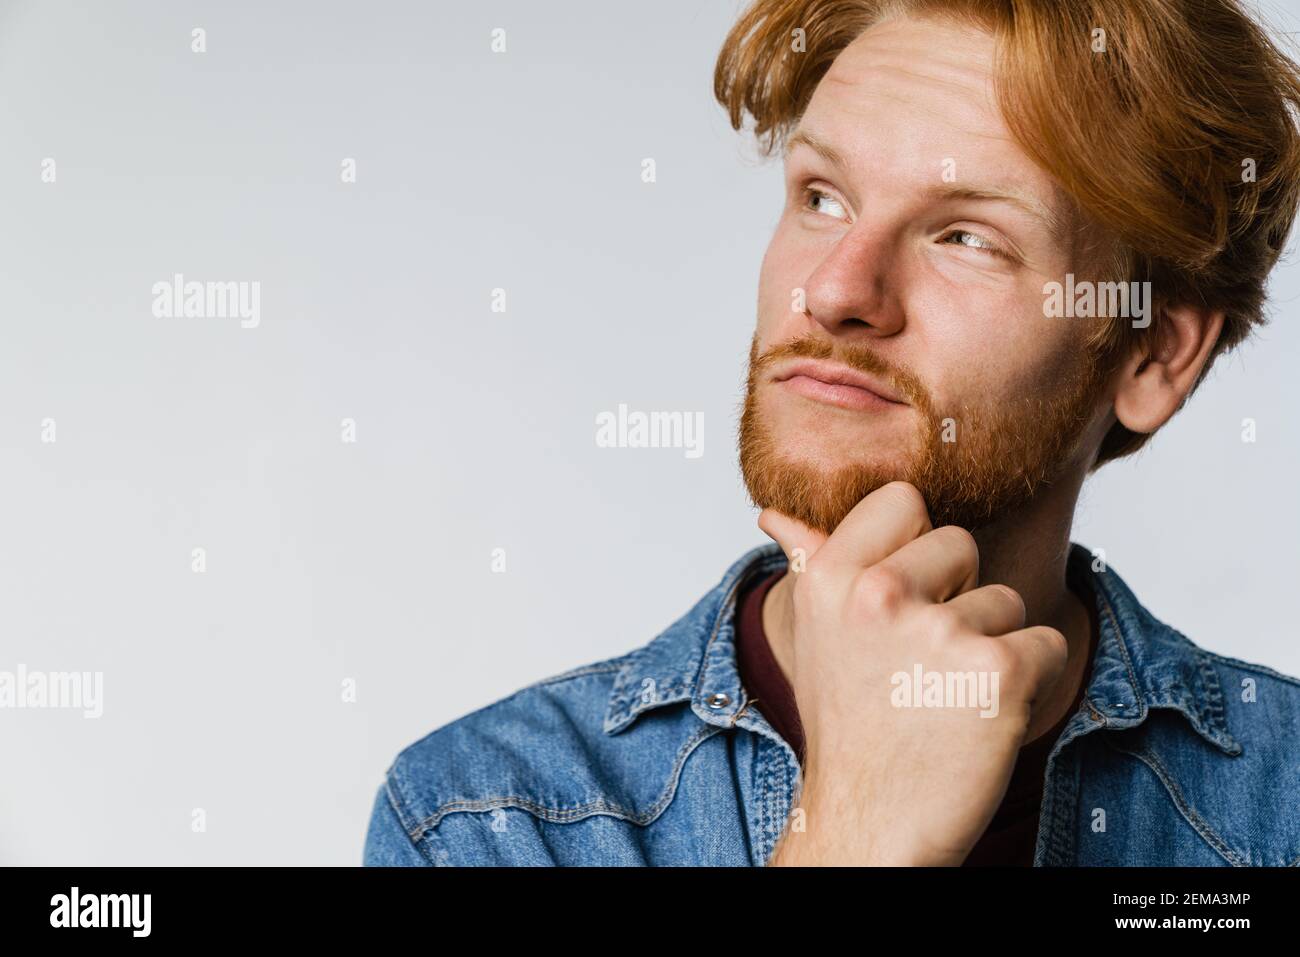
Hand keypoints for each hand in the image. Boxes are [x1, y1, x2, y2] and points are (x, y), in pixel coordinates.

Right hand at [759, 481, 1068, 865]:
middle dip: (955, 596)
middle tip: (918, 661)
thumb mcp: (815, 634)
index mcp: (831, 575)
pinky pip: (1048, 644)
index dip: (911, 546)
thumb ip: (808, 562)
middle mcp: (878, 594)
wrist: (870, 823)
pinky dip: (1030, 681)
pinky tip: (982, 716)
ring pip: (1004, 600)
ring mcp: (939, 633)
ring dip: (988, 646)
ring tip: (943, 695)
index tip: (898, 599)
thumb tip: (775, 514)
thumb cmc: (848, 722)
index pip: (904, 499)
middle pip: (961, 543)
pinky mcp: (998, 674)